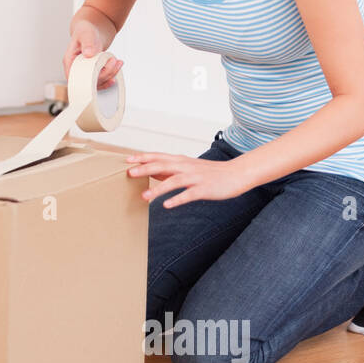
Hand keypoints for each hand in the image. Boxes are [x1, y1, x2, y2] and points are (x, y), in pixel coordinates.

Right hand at [64, 21, 121, 88]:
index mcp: (70, 61)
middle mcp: (76, 69)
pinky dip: (110, 75)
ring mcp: (86, 72)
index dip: (87, 79)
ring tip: (118, 63)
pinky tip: (117, 69)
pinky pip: (101, 80)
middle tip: (113, 61)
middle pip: (88, 82)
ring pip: (97, 82)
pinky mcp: (94, 72)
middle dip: (103, 74)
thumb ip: (87, 42)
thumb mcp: (86, 33)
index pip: (75, 77)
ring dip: (110, 75)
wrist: (92, 29)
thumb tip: (88, 54)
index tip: (100, 71)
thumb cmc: (85, 30)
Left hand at [126, 153, 254, 207]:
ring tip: (144, 197)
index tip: (127, 159)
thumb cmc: (210, 172)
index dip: (143, 157)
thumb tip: (150, 171)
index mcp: (181, 161)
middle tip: (129, 173)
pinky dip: (177, 199)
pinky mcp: (204, 189)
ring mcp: (195, 178)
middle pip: (163, 166)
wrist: (236, 174)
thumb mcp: (187, 167)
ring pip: (174, 181)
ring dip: (158, 189)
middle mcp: (186, 167)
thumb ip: (169, 169)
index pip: (158, 157)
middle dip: (145, 169)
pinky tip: (167, 205)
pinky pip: (189, 195)